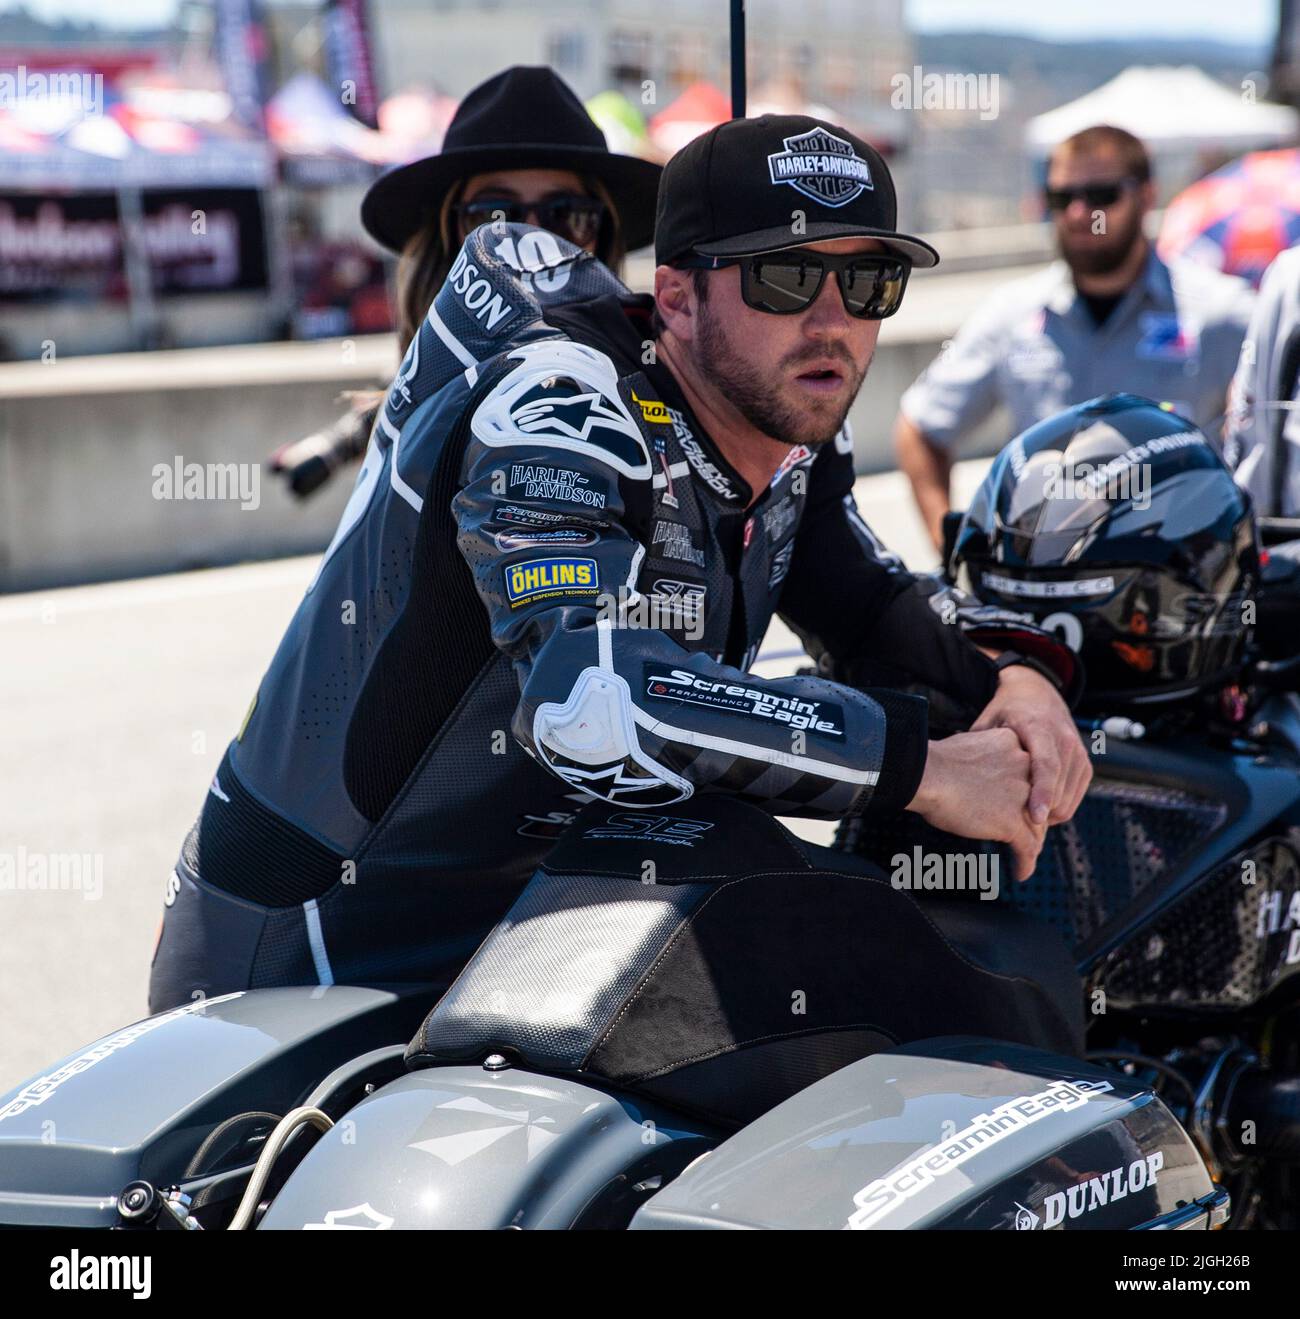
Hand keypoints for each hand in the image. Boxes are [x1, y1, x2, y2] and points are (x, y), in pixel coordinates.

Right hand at [906, 729, 1045, 881]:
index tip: (1020, 806)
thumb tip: (976, 776)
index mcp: (1014, 745)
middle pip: (1040, 801)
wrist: (926, 774)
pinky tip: (1020, 872)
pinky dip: (1026, 863)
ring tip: (1025, 857)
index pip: (1031, 774)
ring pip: (1037, 827)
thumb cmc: (934, 763)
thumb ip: (984, 760)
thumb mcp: (969, 748)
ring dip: (1032, 844)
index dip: (1028, 793)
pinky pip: (1028, 848)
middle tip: (1027, 835)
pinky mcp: (1013, 822)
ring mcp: (1023, 797)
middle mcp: (1026, 769)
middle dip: (1034, 820)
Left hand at [972, 661, 1091, 826]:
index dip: (1042, 794)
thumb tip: (959, 772)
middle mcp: (1064, 739)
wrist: (1038, 693)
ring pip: (1068, 799)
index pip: (1047, 766)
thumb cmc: (1007, 711)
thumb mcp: (989, 721)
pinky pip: (1075, 797)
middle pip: (1060, 789)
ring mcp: (1078, 752)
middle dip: (1041, 814)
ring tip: (1021, 819)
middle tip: (1015, 830)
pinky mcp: (1085, 763)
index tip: (1034, 819)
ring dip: (1047, 814)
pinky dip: (1058, 807)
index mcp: (1039, 728)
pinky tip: (1035, 809)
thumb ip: (980, 746)